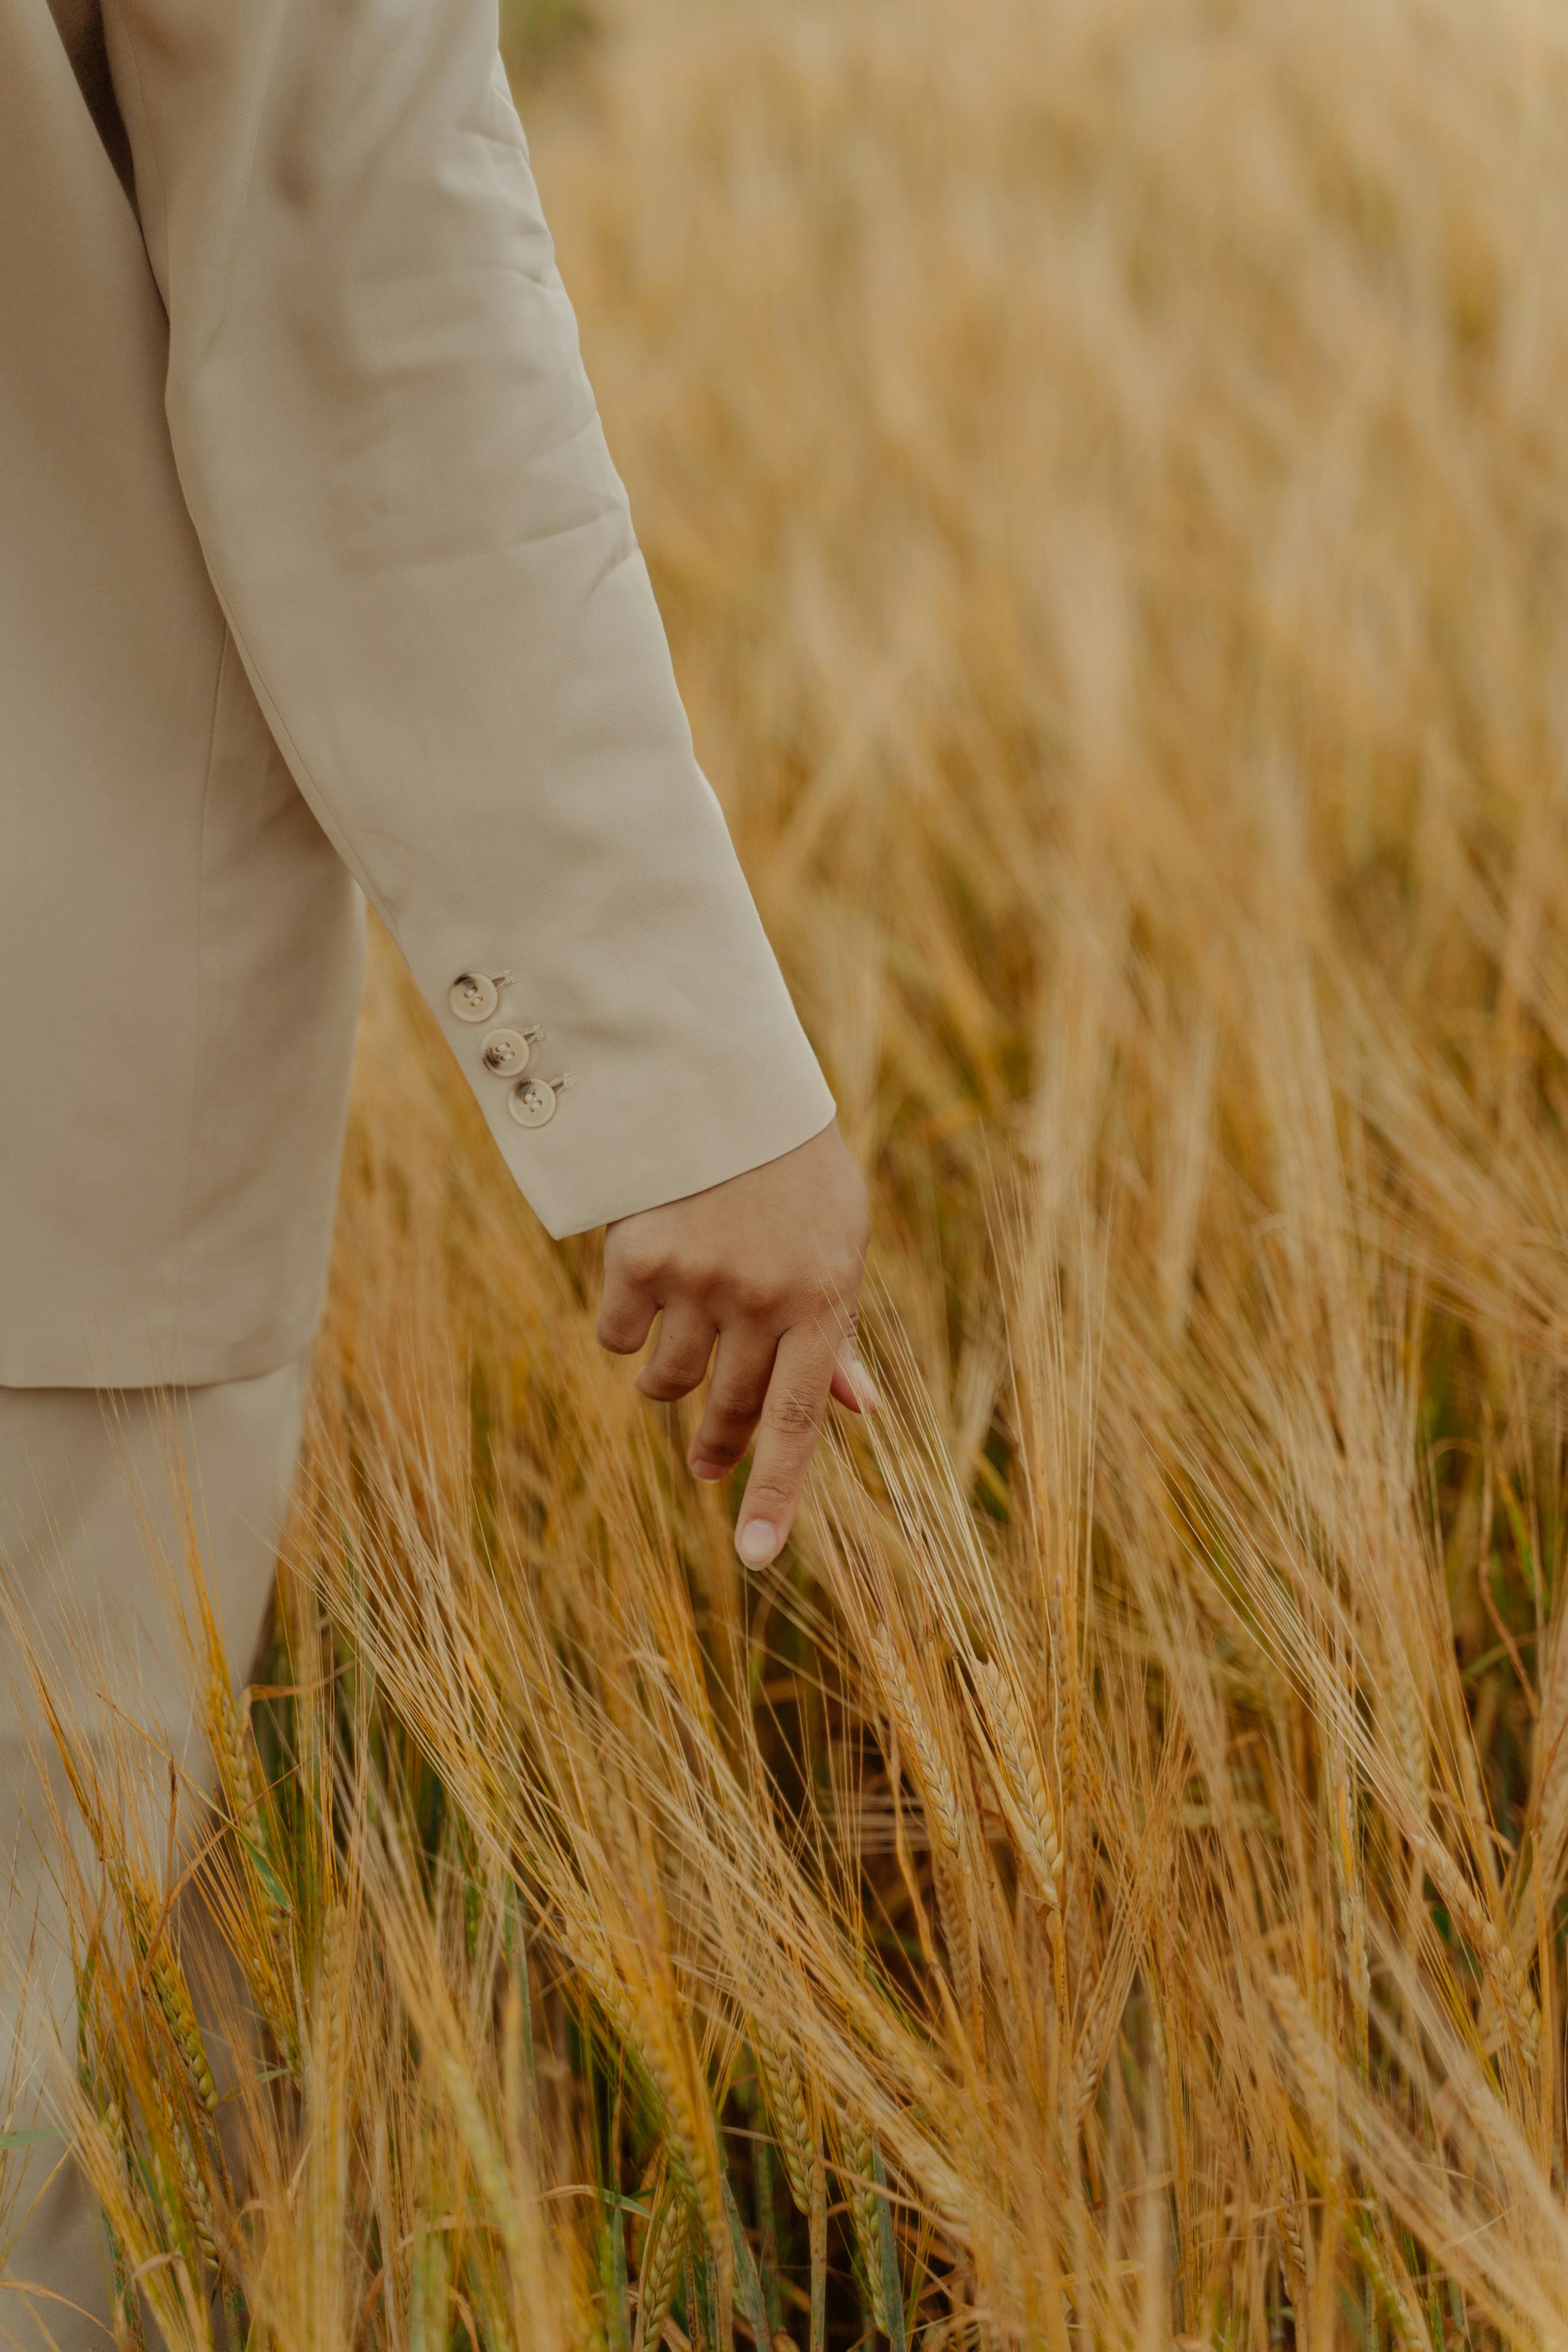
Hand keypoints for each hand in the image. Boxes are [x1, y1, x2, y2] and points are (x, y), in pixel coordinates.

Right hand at [596, 1124, 872, 1565]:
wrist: (723, 1080)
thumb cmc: (794, 1172)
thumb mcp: (837, 1242)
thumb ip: (836, 1329)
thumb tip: (862, 1411)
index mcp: (821, 1300)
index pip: (797, 1422)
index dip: (774, 1493)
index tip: (753, 1556)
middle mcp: (760, 1299)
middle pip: (725, 1410)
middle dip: (716, 1443)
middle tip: (708, 1460)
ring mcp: (697, 1281)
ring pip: (665, 1382)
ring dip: (668, 1375)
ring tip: (682, 1332)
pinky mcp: (637, 1259)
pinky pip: (617, 1337)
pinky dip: (625, 1324)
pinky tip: (644, 1281)